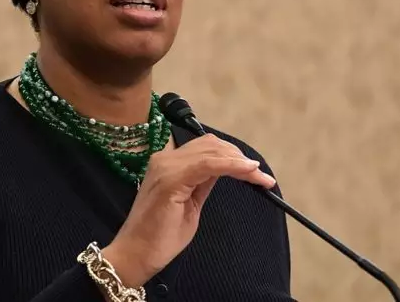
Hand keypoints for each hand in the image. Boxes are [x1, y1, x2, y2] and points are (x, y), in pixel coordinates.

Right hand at [102, 134, 275, 286]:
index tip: (257, 172)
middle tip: (263, 177)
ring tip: (260, 177)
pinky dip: (231, 165)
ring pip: (211, 151)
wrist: (137, 254)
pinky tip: (248, 171)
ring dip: (240, 161)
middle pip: (210, 145)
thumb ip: (203, 183)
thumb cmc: (159, 236)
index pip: (206, 148)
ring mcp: (166, 166)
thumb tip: (222, 170)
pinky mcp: (171, 179)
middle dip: (240, 157)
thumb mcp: (190, 205)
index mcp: (167, 164)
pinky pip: (207, 165)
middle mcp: (165, 159)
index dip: (233, 156)